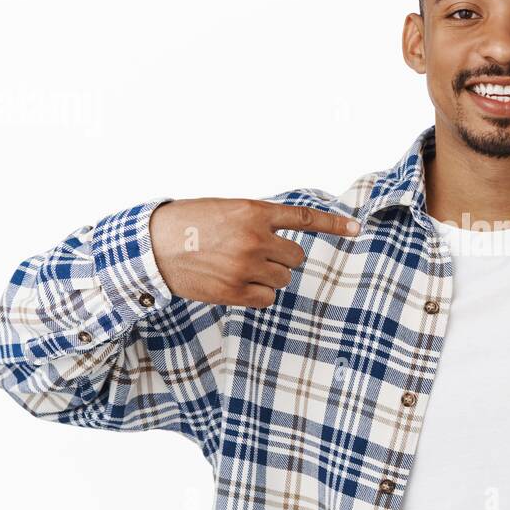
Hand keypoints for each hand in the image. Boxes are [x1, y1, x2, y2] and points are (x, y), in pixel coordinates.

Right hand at [148, 198, 360, 307]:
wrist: (152, 246)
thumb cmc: (190, 225)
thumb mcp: (228, 210)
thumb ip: (260, 220)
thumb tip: (288, 241)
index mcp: (254, 211)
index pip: (304, 218)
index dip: (334, 225)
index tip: (357, 229)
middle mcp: (254, 238)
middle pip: (295, 257)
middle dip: (281, 258)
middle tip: (253, 253)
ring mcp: (246, 266)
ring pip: (283, 279)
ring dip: (268, 276)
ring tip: (238, 266)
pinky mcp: (235, 291)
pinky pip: (268, 299)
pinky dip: (258, 294)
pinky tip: (236, 284)